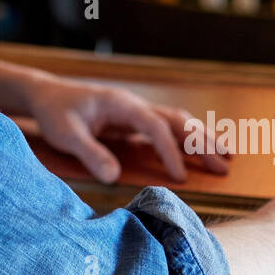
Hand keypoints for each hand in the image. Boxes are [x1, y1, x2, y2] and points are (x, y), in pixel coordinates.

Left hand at [25, 75, 230, 183]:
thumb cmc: (54, 112)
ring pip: (177, 122)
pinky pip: (167, 130)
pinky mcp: (134, 122)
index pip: (154, 126)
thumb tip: (113, 178)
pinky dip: (187, 140)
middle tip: (224, 166)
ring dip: (201, 138)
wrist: (47, 96)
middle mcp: (134, 105)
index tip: (179, 177)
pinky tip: (201, 152)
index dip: (169, 151)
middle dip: (201, 142)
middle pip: (177, 120)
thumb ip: (89, 153)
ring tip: (227, 156)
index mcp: (121, 104)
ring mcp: (136, 112)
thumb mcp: (65, 134)